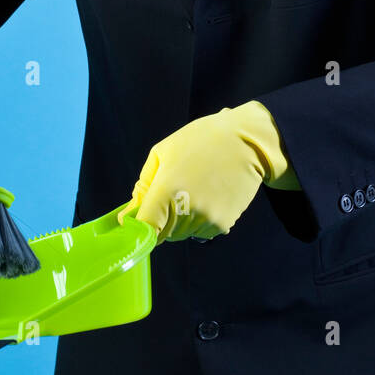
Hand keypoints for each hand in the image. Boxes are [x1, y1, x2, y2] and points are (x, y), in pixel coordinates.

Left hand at [118, 101, 298, 242]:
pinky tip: (210, 196)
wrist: (247, 142)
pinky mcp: (223, 225)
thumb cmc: (201, 140)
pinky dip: (201, 220)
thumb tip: (127, 217)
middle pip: (163, 234)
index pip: (144, 230)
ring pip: (182, 234)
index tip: (139, 220)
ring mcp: (206, 221)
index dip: (139, 229)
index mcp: (166, 191)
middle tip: (175, 191)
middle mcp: (186, 212)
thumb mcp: (163, 153)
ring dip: (182, 220)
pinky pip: (202, 232)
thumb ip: (143, 187)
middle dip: (162, 220)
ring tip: (196, 190)